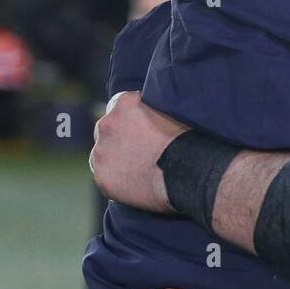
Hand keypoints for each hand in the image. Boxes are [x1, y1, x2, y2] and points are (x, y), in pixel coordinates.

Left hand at [90, 92, 187, 211]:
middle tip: (139, 153)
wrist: (188, 171)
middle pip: (106, 130)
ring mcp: (101, 151)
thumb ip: (152, 109)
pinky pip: (105, 178)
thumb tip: (154, 115)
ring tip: (137, 171)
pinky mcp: (102, 177)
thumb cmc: (186, 140)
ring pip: (102, 155)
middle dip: (118, 140)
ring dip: (114, 160)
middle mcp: (107, 123)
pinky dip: (116, 181)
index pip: (119, 108)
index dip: (130, 120)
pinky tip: (134, 185)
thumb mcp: (171, 111)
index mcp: (124, 103)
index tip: (140, 130)